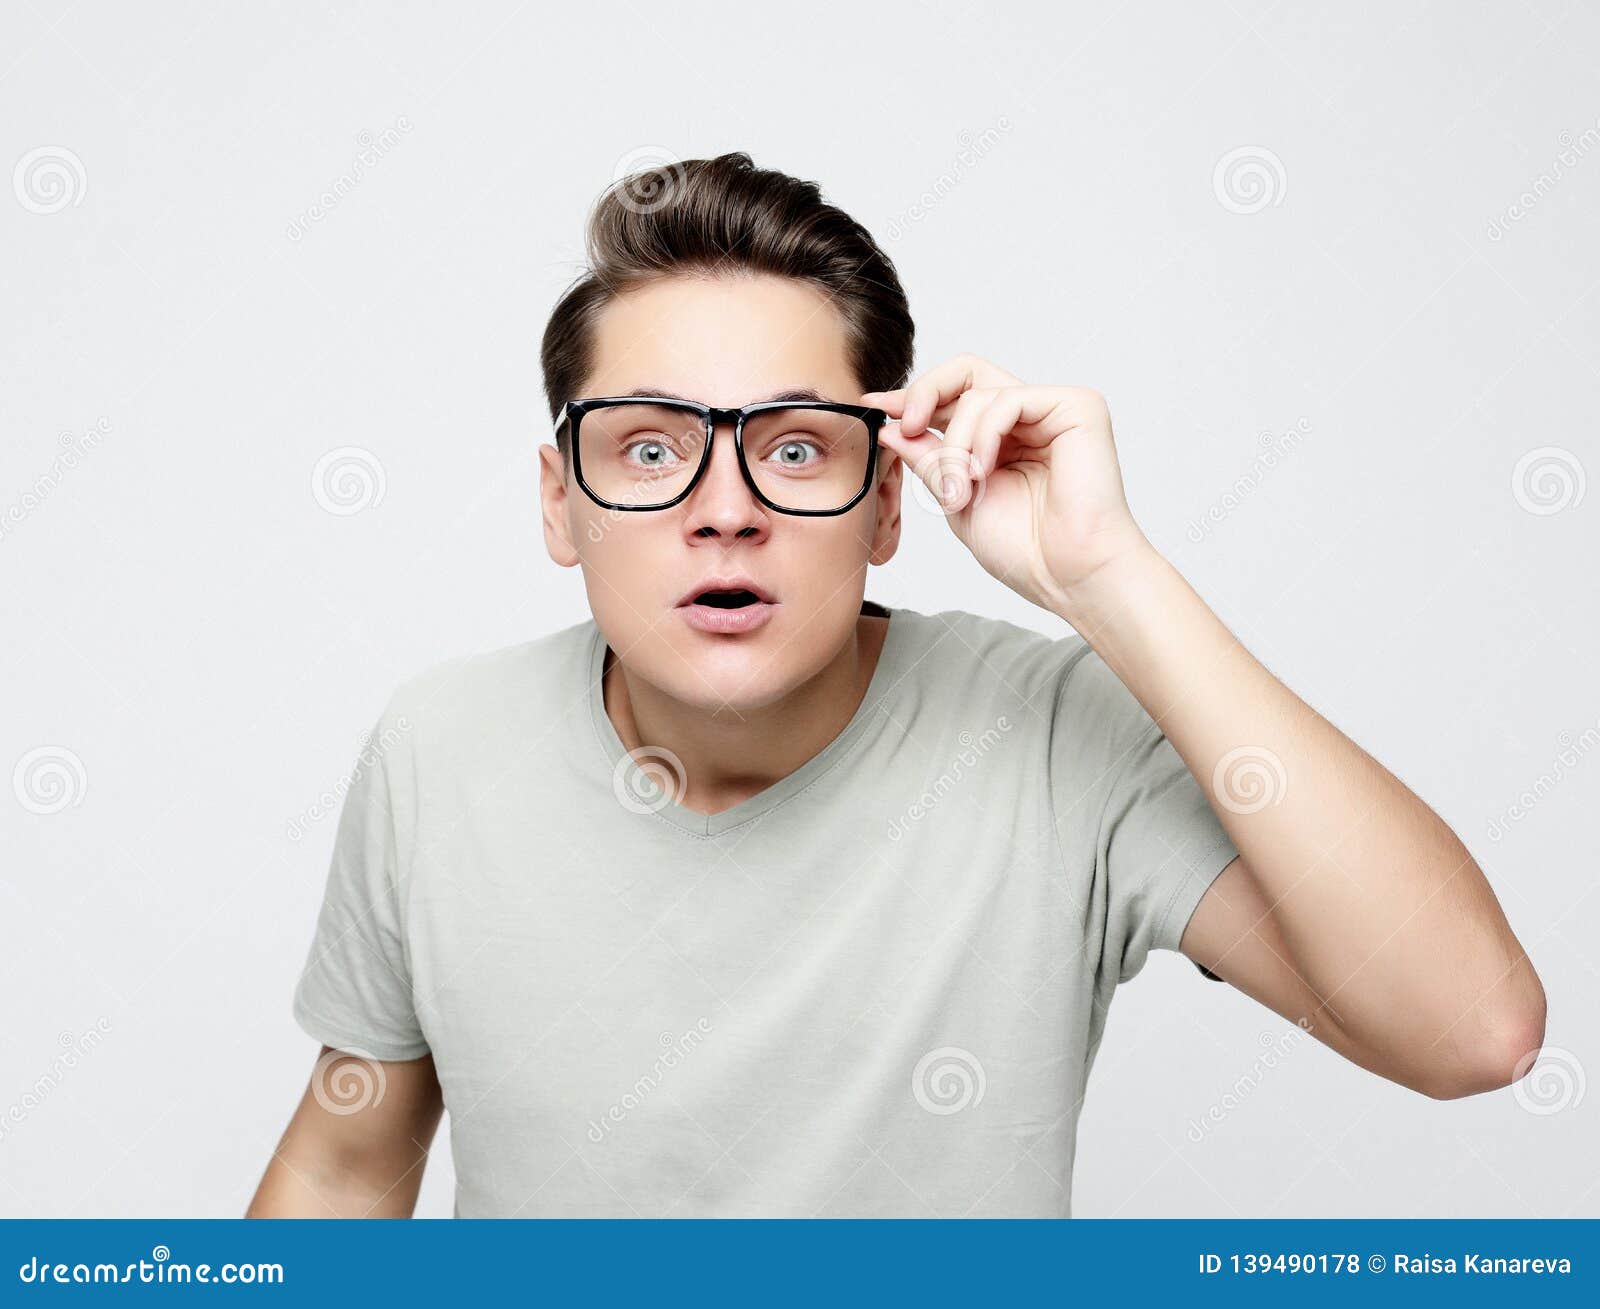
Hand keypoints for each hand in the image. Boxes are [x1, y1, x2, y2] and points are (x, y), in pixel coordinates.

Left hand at [863, 354, 1154, 616]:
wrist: (1068, 575)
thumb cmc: (1025, 551)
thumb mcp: (956, 500)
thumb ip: (929, 460)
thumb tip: (892, 427)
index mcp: (1003, 439)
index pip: (954, 398)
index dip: (913, 399)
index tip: (874, 408)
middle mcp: (1029, 418)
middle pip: (965, 372)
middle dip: (924, 393)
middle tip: (907, 425)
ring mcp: (1053, 410)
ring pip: (978, 392)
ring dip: (955, 444)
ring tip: (960, 490)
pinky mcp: (1077, 407)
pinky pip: (1008, 400)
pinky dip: (983, 435)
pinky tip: (983, 472)